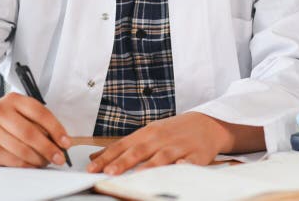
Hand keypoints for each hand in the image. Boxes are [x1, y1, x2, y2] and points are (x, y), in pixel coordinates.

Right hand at [0, 92, 71, 167]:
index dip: (56, 128)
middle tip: (60, 157)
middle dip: (49, 147)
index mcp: (14, 99)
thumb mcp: (19, 113)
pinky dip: (28, 164)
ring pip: (23, 148)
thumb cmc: (3, 124)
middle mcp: (0, 111)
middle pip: (31, 132)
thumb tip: (61, 140)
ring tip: (47, 161)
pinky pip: (14, 160)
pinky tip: (34, 164)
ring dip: (39, 158)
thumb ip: (38, 121)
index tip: (66, 142)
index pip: (40, 112)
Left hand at [86, 112, 263, 174]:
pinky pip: (189, 161)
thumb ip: (124, 146)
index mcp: (147, 133)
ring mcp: (179, 146)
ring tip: (137, 175)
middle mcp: (161, 138)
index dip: (107, 157)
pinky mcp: (197, 155)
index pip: (123, 145)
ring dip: (149, 166)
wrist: (206, 124)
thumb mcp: (148, 134)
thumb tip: (96, 157)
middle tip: (109, 173)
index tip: (92, 168)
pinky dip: (184, 165)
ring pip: (162, 157)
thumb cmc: (173, 131)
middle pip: (139, 150)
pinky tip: (178, 168)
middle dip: (123, 162)